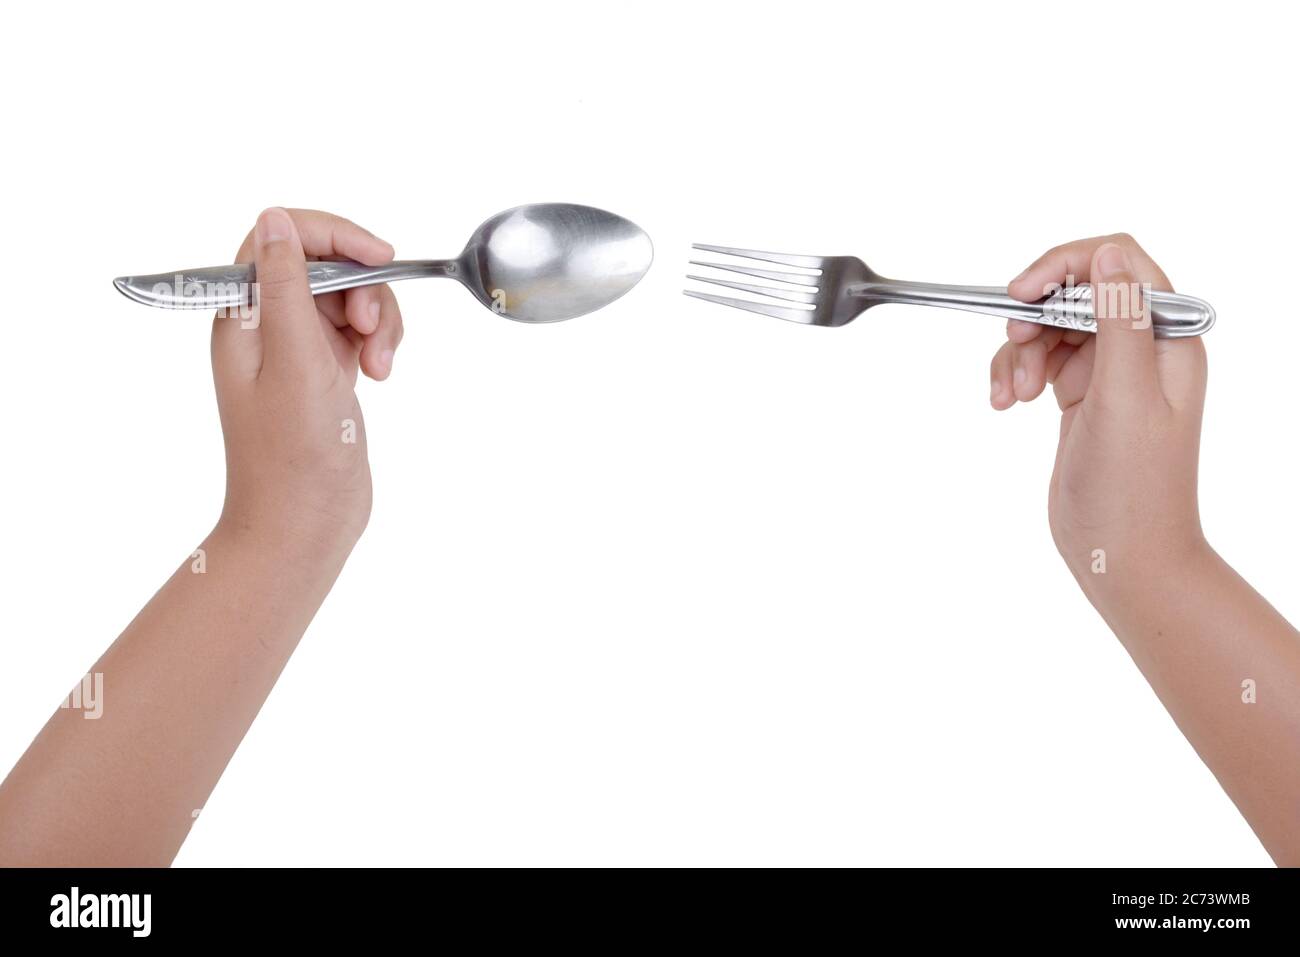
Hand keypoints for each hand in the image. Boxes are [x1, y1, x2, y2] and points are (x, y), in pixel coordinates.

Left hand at [212, 208, 404, 550]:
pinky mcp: (324, 374)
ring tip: (381, 366)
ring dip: (379, 321)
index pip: (279, 239)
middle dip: (364, 289)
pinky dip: (379, 344)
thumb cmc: (294, 457)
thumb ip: (288, 286)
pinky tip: (380, 375)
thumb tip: (275, 219)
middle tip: (371, 334)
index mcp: (243, 318)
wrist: (303, 527)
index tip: (380, 258)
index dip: (332, 237)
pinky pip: (358, 333)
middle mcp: (266, 328)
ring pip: (349, 299)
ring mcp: (297, 351)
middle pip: (324, 266)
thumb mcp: (295, 361)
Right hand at [989, 234, 1208, 597]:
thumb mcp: (1125, 396)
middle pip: (1076, 292)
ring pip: (1050, 327)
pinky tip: (1005, 403)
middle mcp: (1142, 347)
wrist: (1122, 554)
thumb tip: (1108, 253)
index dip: (1065, 266)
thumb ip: (1119, 319)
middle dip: (1036, 316)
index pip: (1118, 263)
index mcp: (1168, 338)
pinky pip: (1039, 361)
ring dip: (1019, 352)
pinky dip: (1014, 374)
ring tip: (1012, 394)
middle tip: (1013, 346)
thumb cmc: (1133, 488)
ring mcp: (1110, 372)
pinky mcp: (1081, 396)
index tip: (1021, 294)